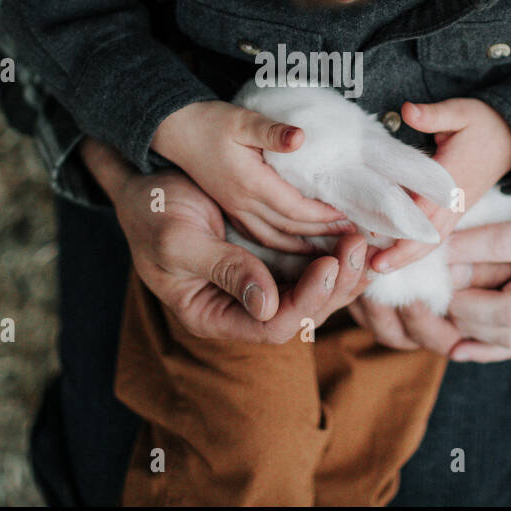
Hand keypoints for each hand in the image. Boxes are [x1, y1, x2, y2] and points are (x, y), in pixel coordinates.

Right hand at [89, 139, 374, 342]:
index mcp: (212, 315)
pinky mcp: (269, 259)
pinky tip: (355, 235)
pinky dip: (334, 253)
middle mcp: (240, 308)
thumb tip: (267, 305)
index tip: (328, 265)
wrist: (144, 185)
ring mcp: (258, 284)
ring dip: (343, 269)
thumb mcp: (179, 241)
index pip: (270, 326)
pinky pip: (309, 265)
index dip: (305, 301)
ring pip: (312, 290)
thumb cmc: (151, 213)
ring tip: (366, 242)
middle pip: (301, 312)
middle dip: (335, 283)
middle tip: (358, 246)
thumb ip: (225, 270)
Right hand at [151, 100, 350, 253]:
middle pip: (290, 230)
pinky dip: (285, 244)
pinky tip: (301, 243)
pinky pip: (263, 237)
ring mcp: (235, 212)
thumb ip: (270, 132)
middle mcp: (242, 205)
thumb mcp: (239, 121)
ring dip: (306, 245)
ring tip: (334, 246)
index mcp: (248, 185)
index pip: (295, 210)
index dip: (324, 216)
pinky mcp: (231, 212)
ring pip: (276, 240)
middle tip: (354, 235)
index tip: (350, 216)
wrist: (174, 132)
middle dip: (324, 234)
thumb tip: (301, 137)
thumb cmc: (207, 123)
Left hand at [368, 97, 510, 273]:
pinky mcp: (457, 211)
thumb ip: (433, 115)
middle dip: (403, 252)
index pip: (426, 206)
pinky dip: (419, 248)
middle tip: (375, 266)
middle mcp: (455, 200)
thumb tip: (408, 110)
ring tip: (380, 268)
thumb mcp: (459, 112)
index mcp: (452, 177)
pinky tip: (398, 255)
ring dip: (408, 256)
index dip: (403, 221)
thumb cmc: (483, 123)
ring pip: (434, 240)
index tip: (377, 232)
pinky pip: (438, 236)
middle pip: (429, 234)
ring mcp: (458, 209)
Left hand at [440, 164, 510, 360]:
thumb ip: (504, 186)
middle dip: (464, 302)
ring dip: (469, 328)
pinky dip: (484, 351)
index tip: (429, 245)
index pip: (503, 245)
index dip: (461, 247)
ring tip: (441, 309)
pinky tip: (456, 347)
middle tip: (435, 286)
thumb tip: (452, 199)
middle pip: (509, 308)